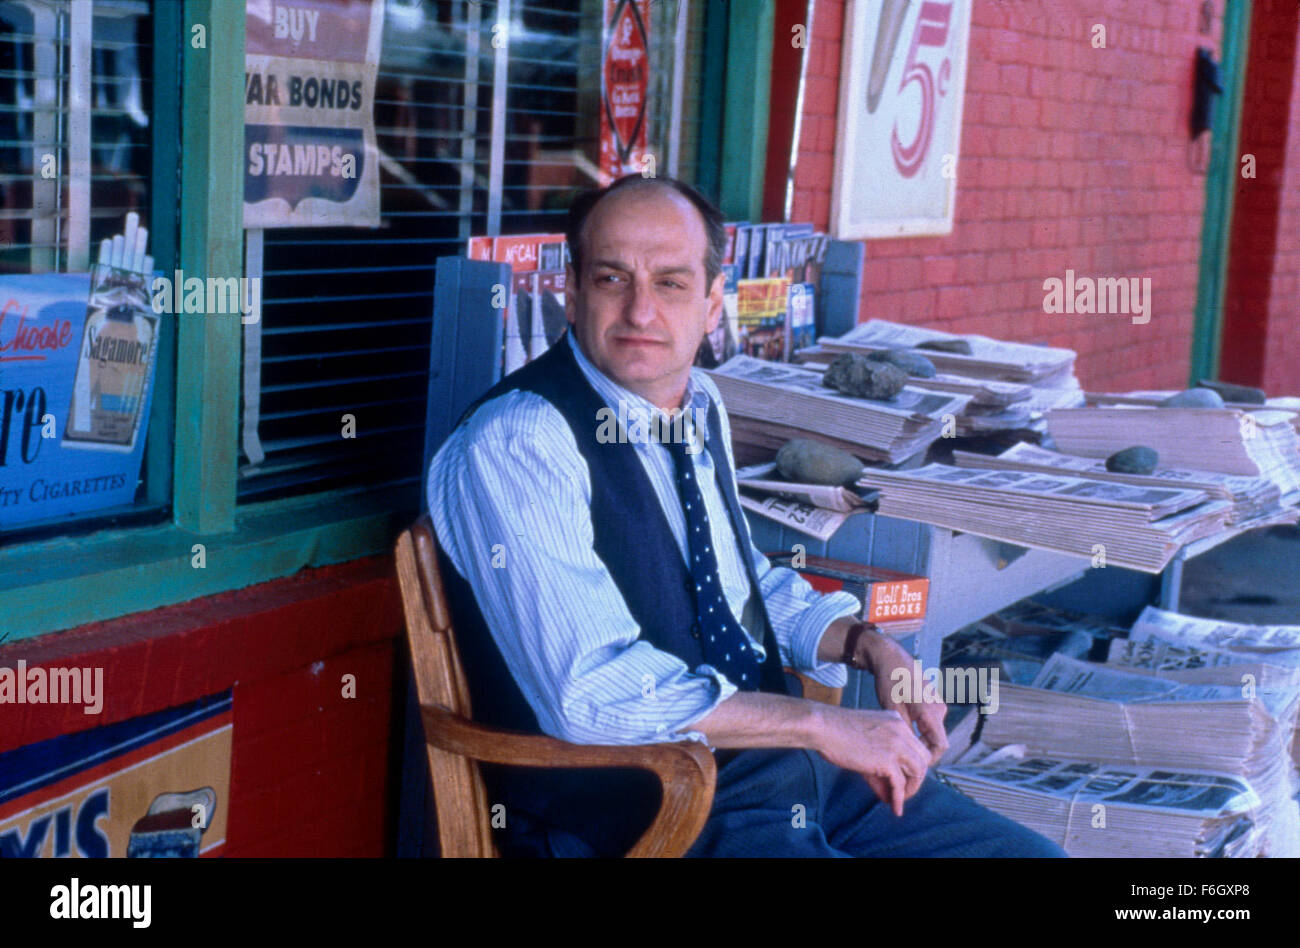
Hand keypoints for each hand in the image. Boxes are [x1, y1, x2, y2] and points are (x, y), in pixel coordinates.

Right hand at [811, 704, 930, 816]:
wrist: (822, 726)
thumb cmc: (835, 730)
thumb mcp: (865, 738)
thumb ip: (879, 759)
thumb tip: (888, 789)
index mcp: (896, 720)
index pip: (915, 746)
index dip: (911, 765)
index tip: (903, 778)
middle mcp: (901, 730)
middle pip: (922, 759)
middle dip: (915, 778)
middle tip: (904, 791)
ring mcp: (896, 744)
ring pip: (918, 771)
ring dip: (911, 789)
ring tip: (899, 800)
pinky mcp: (887, 760)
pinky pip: (900, 784)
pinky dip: (899, 798)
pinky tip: (895, 807)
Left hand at [859, 630, 948, 765]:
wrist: (891, 657)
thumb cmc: (890, 681)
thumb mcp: (893, 711)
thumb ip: (904, 733)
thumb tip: (907, 754)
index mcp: (931, 712)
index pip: (940, 746)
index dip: (928, 760)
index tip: (911, 765)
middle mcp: (939, 708)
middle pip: (936, 740)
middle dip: (921, 752)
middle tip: (902, 758)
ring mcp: (937, 703)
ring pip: (932, 731)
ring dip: (919, 740)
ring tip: (900, 744)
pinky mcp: (932, 700)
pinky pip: (929, 721)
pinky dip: (920, 729)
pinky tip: (902, 729)